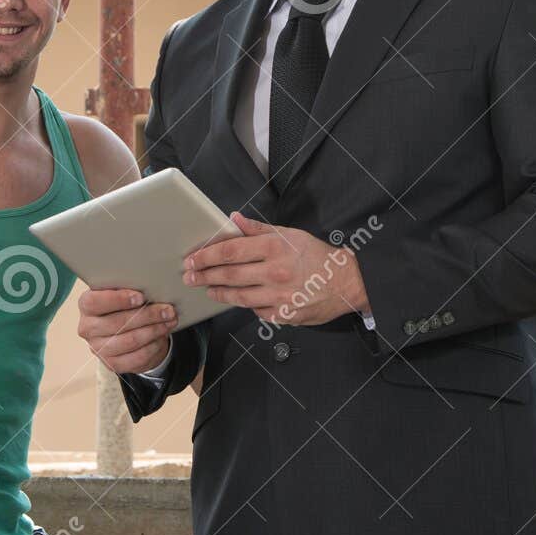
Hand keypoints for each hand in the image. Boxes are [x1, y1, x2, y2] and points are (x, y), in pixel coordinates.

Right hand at [77, 287, 177, 374]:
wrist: (124, 331)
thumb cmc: (123, 305)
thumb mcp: (122, 292)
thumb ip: (129, 287)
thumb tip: (151, 286)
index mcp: (86, 305)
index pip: (94, 302)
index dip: (118, 299)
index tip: (140, 297)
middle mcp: (87, 328)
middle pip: (118, 322)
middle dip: (147, 315)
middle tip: (168, 309)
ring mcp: (98, 348)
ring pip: (130, 340)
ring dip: (154, 330)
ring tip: (170, 320)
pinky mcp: (111, 364)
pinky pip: (136, 357)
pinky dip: (153, 346)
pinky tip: (162, 336)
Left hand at [183, 212, 370, 327]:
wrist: (347, 282)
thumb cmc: (316, 256)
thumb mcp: (290, 234)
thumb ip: (259, 230)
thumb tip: (234, 219)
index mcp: (275, 247)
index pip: (230, 251)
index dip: (206, 255)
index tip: (191, 259)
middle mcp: (276, 272)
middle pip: (229, 275)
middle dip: (204, 275)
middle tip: (189, 276)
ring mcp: (279, 296)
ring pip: (238, 297)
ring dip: (218, 292)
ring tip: (206, 288)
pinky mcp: (284, 315)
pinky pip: (256, 311)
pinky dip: (245, 304)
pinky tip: (236, 299)